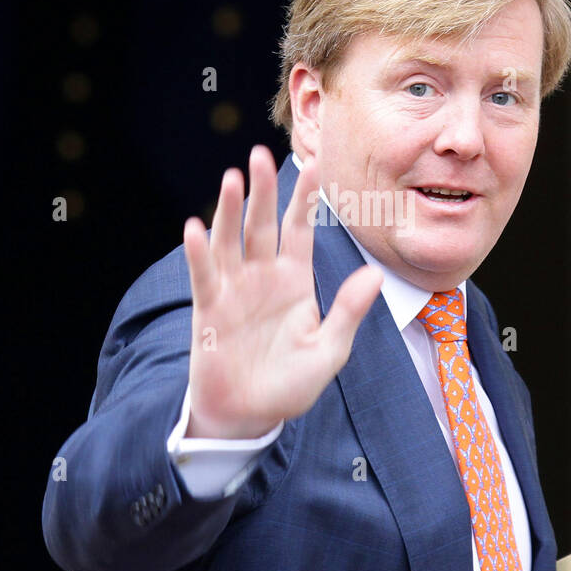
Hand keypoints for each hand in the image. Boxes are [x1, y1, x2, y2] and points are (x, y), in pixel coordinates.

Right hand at [182, 146, 383, 438]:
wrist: (249, 416)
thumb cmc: (290, 385)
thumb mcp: (329, 351)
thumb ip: (347, 312)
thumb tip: (375, 275)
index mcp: (294, 281)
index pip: (300, 230)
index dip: (305, 199)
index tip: (314, 165)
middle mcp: (262, 277)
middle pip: (261, 225)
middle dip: (263, 190)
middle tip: (260, 154)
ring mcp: (233, 291)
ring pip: (230, 241)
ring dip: (228, 210)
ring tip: (231, 177)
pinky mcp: (209, 311)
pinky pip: (204, 277)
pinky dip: (199, 254)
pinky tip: (196, 228)